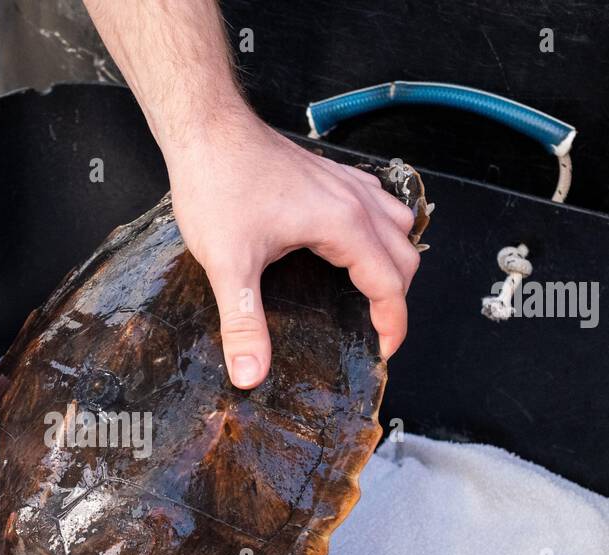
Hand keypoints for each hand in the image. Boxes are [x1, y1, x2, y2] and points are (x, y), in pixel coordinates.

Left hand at [164, 110, 419, 385]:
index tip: (383, 350)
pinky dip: (377, 227)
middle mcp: (353, 200)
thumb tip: (251, 371)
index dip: (393, 323)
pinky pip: (374, 201)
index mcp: (342, 224)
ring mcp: (343, 182)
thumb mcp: (228, 264)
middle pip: (404, 254)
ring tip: (372, 289)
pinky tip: (350, 241)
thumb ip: (243, 323)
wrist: (204, 128)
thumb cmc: (217, 180)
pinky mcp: (326, 173)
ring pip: (397, 223)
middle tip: (376, 328)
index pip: (389, 284)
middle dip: (397, 296)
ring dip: (394, 257)